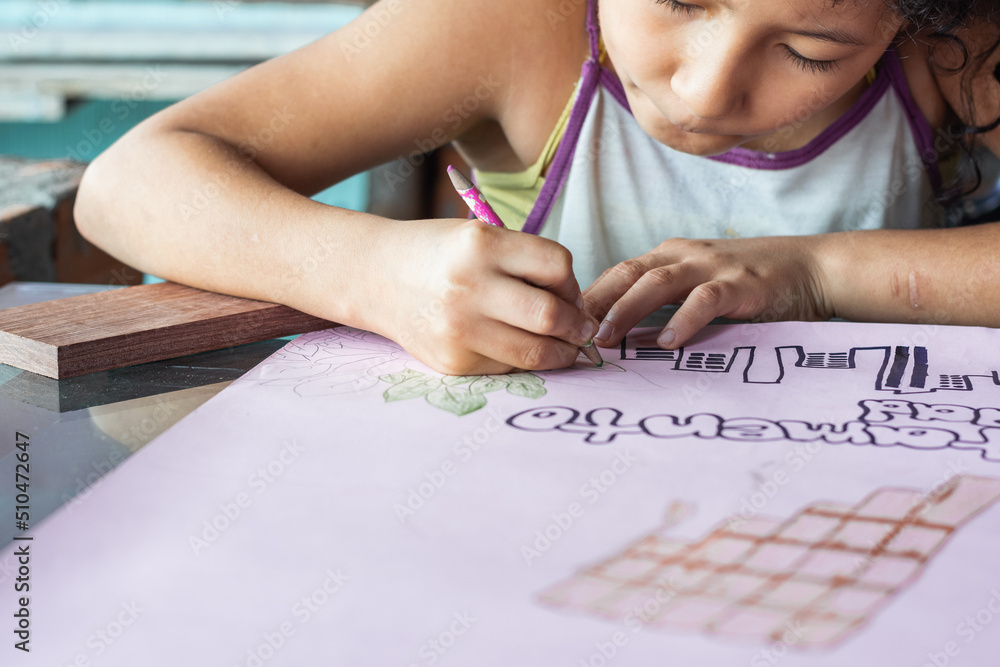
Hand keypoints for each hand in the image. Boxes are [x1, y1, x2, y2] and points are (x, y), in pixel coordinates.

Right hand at [366, 219, 599, 374]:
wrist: (376, 276)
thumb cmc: (440, 255)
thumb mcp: (480, 237)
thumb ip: (526, 264)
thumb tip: (580, 311)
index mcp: (481, 244)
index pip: (557, 265)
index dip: (572, 282)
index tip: (570, 291)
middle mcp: (468, 286)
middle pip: (551, 315)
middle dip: (577, 326)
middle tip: (582, 328)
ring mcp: (458, 328)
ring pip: (534, 352)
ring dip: (561, 352)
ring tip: (564, 347)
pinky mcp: (452, 361)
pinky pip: (507, 368)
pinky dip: (522, 361)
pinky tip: (519, 348)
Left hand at [584, 236, 831, 348]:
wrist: (812, 269)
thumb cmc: (749, 286)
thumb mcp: (697, 290)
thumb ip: (662, 308)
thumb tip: (620, 339)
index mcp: (668, 257)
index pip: (616, 274)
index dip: (587, 298)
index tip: (559, 326)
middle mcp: (683, 256)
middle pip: (625, 274)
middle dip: (594, 303)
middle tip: (567, 333)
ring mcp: (711, 266)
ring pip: (655, 283)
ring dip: (625, 311)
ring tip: (604, 339)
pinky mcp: (740, 283)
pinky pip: (705, 299)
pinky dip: (684, 319)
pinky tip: (668, 342)